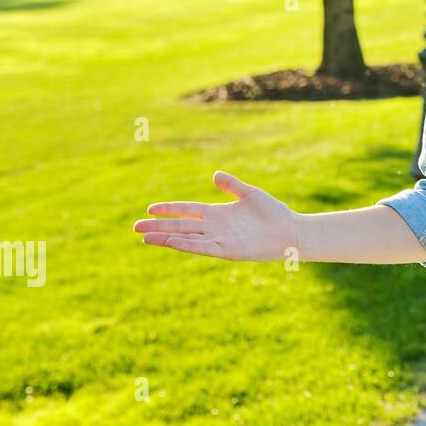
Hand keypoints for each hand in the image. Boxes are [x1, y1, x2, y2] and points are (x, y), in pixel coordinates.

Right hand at [134, 171, 299, 261]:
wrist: (290, 230)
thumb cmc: (272, 213)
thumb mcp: (249, 194)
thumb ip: (231, 185)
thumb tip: (214, 174)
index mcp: (218, 214)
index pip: (187, 211)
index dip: (169, 209)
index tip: (149, 208)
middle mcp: (215, 228)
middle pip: (181, 226)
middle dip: (159, 226)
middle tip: (135, 227)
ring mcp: (220, 240)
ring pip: (187, 238)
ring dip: (166, 238)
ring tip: (145, 238)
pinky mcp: (228, 251)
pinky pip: (204, 247)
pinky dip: (187, 244)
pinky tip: (172, 242)